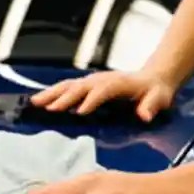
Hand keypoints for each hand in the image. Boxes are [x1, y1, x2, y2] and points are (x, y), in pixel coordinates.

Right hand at [31, 69, 177, 121]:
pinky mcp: (87, 85)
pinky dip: (52, 93)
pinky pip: (66, 88)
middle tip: (49, 109)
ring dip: (51, 93)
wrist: (153, 79)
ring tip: (34, 102)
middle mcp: (102, 80)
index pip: (103, 91)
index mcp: (119, 83)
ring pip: (68, 85)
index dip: (91, 100)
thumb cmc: (155, 92)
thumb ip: (151, 106)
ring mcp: (93, 81)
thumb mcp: (159, 98)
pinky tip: (39, 101)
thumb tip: (144, 115)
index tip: (79, 112)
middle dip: (64, 97)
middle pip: (80, 86)